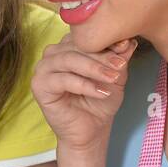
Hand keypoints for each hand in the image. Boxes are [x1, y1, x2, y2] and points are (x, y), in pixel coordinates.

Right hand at [31, 35, 136, 152]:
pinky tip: (100, 92)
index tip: (126, 47)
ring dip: (94, 69)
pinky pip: (63, 80)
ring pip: (69, 60)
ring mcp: (43, 69)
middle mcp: (53, 54)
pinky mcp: (39, 86)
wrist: (91, 130)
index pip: (85, 37)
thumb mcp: (115, 76)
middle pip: (77, 46)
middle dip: (102, 55)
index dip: (106, 41)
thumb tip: (128, 41)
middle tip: (120, 65)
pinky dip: (84, 85)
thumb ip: (119, 58)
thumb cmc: (100, 102)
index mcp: (68, 46)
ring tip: (112, 78)